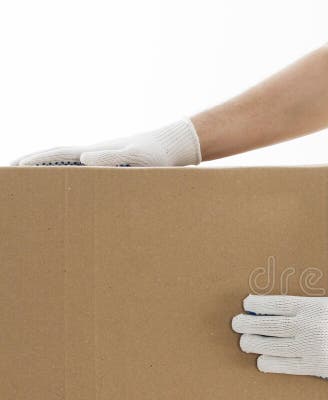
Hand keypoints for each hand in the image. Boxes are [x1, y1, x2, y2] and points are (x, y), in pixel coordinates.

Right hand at [11, 118, 201, 166]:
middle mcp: (95, 154)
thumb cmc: (157, 153)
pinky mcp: (113, 166)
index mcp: (95, 152)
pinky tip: (69, 187)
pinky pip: (86, 173)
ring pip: (70, 166)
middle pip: (58, 159)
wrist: (173, 147)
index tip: (15, 166)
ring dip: (51, 172)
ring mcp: (103, 159)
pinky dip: (71, 177)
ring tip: (34, 184)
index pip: (58, 154)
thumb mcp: (136, 156)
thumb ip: (112, 157)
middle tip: (13, 174)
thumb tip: (83, 158)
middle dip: (35, 164)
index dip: (35, 159)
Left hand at [232, 254, 327, 382]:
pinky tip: (261, 362)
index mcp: (318, 306)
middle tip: (235, 324)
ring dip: (254, 344)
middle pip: (269, 325)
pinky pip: (285, 366)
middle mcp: (309, 327)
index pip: (279, 303)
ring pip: (272, 346)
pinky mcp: (316, 367)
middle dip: (248, 324)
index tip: (246, 304)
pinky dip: (270, 363)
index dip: (259, 305)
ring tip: (243, 343)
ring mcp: (311, 349)